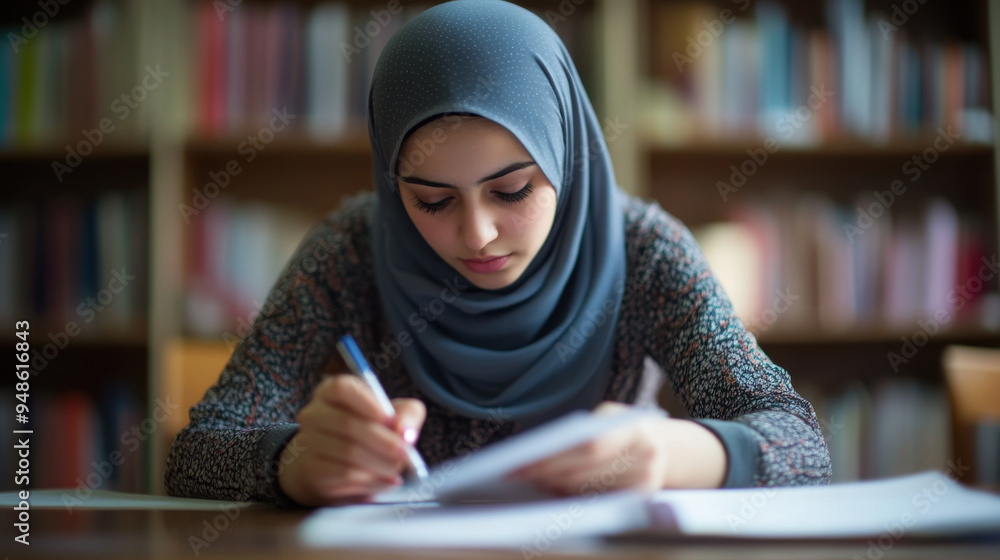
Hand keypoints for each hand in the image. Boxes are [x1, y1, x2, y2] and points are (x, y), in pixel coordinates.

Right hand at [277, 374, 425, 505]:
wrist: (336, 467)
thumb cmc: (370, 432)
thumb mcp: (393, 416)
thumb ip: (407, 414)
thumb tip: (405, 431)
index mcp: (332, 391)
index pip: (342, 389)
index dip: (368, 404)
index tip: (391, 420)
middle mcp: (314, 413)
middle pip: (347, 424)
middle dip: (383, 441)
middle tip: (405, 454)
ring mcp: (309, 442)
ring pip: (348, 452)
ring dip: (380, 463)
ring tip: (397, 469)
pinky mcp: (312, 469)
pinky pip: (345, 475)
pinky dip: (372, 480)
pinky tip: (386, 481)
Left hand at [510, 402, 726, 495]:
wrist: (663, 447)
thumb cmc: (624, 429)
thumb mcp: (609, 418)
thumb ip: (583, 433)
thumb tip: (541, 457)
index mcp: (636, 429)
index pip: (589, 447)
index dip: (554, 458)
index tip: (523, 463)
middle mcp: (647, 457)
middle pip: (586, 473)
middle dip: (548, 475)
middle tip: (519, 475)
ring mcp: (648, 482)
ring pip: (589, 492)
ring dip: (557, 489)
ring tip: (533, 481)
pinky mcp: (641, 501)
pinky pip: (599, 502)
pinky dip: (573, 498)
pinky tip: (554, 492)